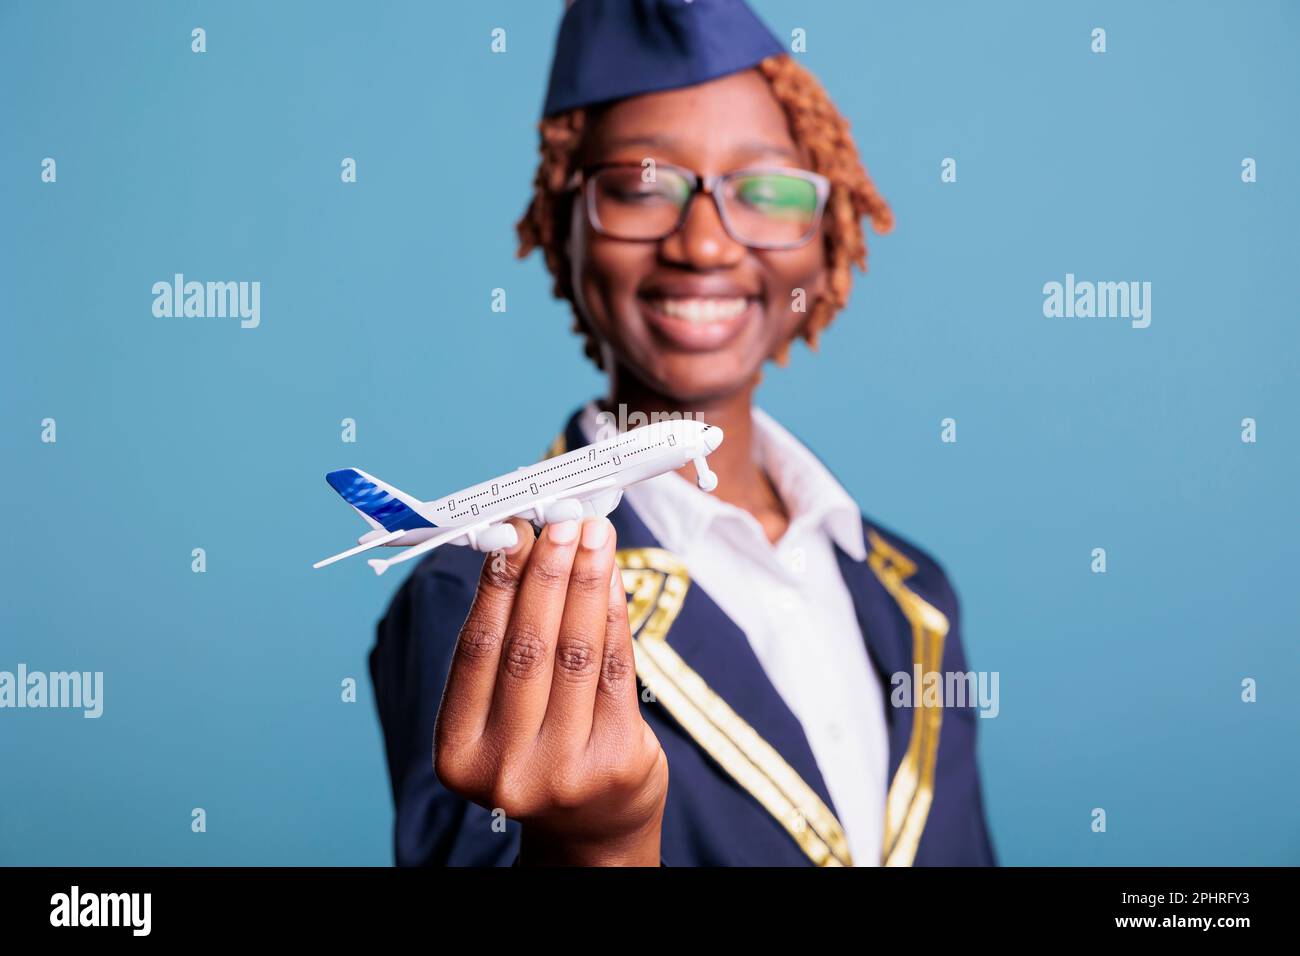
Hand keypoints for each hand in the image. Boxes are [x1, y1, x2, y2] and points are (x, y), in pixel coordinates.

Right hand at [433, 516, 667, 865]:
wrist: (590, 828)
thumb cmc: (537, 752)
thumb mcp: (499, 714)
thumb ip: (504, 644)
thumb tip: (520, 546)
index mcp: (459, 752)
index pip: (477, 650)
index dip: (496, 584)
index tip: (513, 531)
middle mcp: (506, 768)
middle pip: (528, 648)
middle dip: (547, 573)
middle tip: (562, 520)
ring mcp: (565, 770)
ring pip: (575, 653)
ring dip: (587, 583)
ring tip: (594, 534)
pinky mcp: (617, 761)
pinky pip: (616, 670)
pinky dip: (613, 615)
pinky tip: (613, 578)